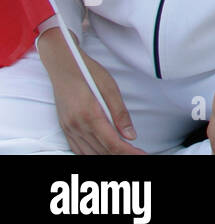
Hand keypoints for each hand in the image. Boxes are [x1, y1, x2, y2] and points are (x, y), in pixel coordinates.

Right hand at [38, 30, 143, 154]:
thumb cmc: (88, 73)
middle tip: (137, 154)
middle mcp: (77, 126)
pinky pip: (78, 149)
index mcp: (90, 115)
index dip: (128, 152)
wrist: (63, 67)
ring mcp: (69, 129)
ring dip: (107, 156)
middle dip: (121, 155)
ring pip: (89, 153)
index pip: (112, 143)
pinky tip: (103, 152)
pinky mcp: (65, 128)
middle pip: (102, 151)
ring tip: (124, 154)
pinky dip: (92, 154)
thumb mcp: (110, 88)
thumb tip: (131, 135)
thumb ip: (120, 114)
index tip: (141, 154)